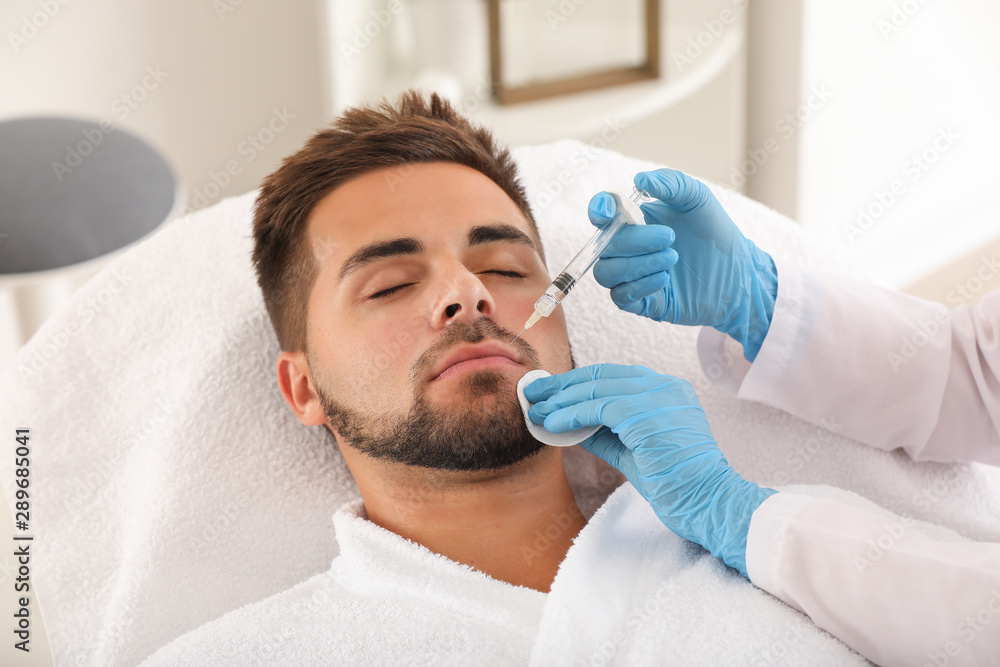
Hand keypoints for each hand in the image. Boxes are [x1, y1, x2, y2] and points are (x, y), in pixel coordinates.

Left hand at [524, 363, 776, 576]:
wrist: (707, 502)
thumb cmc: (675, 484)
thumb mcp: (632, 451)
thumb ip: (605, 434)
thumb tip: (569, 425)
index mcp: (667, 390)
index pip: (613, 377)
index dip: (577, 383)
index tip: (550, 393)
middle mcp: (665, 386)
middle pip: (602, 376)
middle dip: (563, 386)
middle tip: (533, 395)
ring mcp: (659, 396)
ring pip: (597, 389)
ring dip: (561, 401)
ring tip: (536, 412)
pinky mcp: (647, 413)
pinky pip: (598, 408)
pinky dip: (571, 414)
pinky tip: (552, 424)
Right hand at [589, 169, 778, 360]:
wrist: (739, 273)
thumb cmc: (716, 233)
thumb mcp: (698, 199)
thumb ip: (671, 184)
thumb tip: (639, 181)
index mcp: (635, 220)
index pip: (602, 213)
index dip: (597, 210)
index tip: (607, 214)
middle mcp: (628, 248)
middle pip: (605, 245)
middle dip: (635, 240)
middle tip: (670, 237)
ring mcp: (632, 276)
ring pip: (605, 273)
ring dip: (636, 265)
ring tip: (672, 258)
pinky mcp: (642, 302)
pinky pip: (620, 297)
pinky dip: (639, 286)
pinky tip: (665, 278)